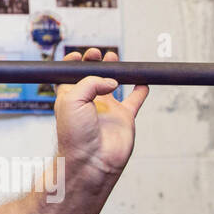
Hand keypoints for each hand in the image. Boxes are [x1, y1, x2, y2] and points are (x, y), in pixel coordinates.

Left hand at [53, 48, 146, 179]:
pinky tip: (142, 81)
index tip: (79, 54)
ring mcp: (107, 109)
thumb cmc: (75, 135)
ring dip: (115, 70)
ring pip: (113, 83)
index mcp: (70, 97)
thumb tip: (112, 80)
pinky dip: (140, 90)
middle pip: (93, 75)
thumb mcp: (73, 100)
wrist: (92, 161)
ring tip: (114, 57)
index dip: (74, 63)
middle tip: (98, 53)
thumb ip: (91, 82)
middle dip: (95, 61)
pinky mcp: (124, 117)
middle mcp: (88, 102)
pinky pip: (135, 99)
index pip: (70, 75)